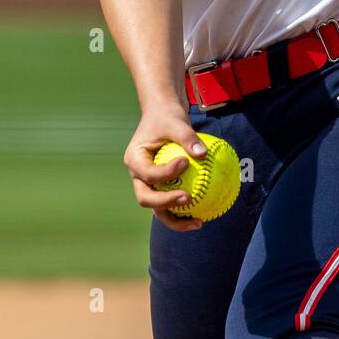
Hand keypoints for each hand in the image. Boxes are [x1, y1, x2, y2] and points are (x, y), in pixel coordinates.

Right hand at [123, 98, 208, 232]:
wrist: (162, 115)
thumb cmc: (167, 117)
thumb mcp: (176, 121)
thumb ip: (187, 137)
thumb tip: (202, 153)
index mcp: (134, 160)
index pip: (148, 173)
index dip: (166, 173)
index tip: (185, 162)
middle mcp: (137, 176)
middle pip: (146, 198)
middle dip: (166, 203)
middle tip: (188, 198)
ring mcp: (148, 185)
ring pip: (157, 209)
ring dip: (176, 219)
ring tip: (198, 223)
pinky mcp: (160, 188)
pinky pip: (171, 204)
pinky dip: (184, 212)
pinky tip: (204, 216)